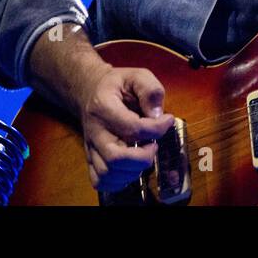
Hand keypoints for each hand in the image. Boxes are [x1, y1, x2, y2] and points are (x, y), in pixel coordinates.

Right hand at [76, 65, 174, 193]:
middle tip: (154, 145)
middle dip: (143, 157)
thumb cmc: (117, 84)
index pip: (132, 127)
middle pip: (116, 158)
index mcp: (104, 107)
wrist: (90, 91)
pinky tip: (131, 168)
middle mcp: (95, 131)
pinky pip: (100, 181)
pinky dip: (118, 181)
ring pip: (108, 173)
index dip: (156, 128)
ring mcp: (91, 147)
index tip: (168, 120)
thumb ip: (150, 90)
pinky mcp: (90, 158)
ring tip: (144, 154)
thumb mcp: (137, 75)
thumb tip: (158, 115)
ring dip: (133, 170)